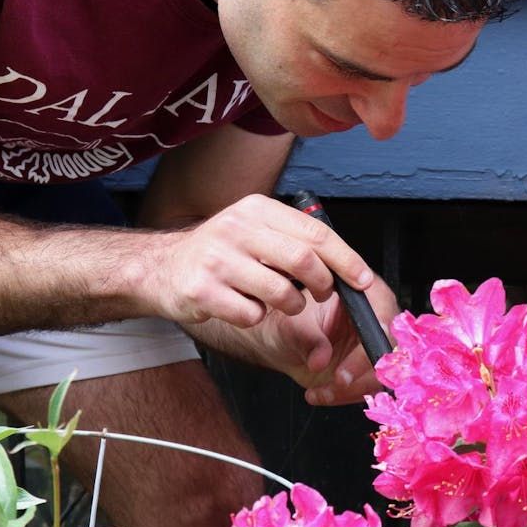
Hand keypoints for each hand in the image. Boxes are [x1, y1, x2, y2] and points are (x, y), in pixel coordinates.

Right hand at [147, 194, 373, 327]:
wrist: (162, 268)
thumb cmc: (220, 253)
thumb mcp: (254, 231)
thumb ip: (293, 240)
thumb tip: (346, 265)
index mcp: (256, 209)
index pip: (315, 232)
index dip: (346, 259)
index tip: (364, 280)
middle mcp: (236, 228)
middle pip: (302, 260)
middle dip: (323, 285)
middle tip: (323, 295)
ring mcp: (217, 259)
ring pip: (281, 293)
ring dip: (291, 306)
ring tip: (281, 302)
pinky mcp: (202, 290)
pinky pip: (251, 315)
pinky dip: (257, 317)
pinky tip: (244, 307)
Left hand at [251, 274, 400, 405]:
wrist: (282, 341)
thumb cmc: (290, 324)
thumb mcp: (293, 327)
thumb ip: (309, 341)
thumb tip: (320, 361)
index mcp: (362, 295)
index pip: (379, 321)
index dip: (368, 346)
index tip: (346, 368)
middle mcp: (375, 318)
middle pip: (386, 351)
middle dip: (362, 374)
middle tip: (337, 382)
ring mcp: (373, 344)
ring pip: (379, 375)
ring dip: (350, 390)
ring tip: (320, 391)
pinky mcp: (369, 368)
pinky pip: (368, 389)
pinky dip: (344, 396)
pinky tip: (319, 393)